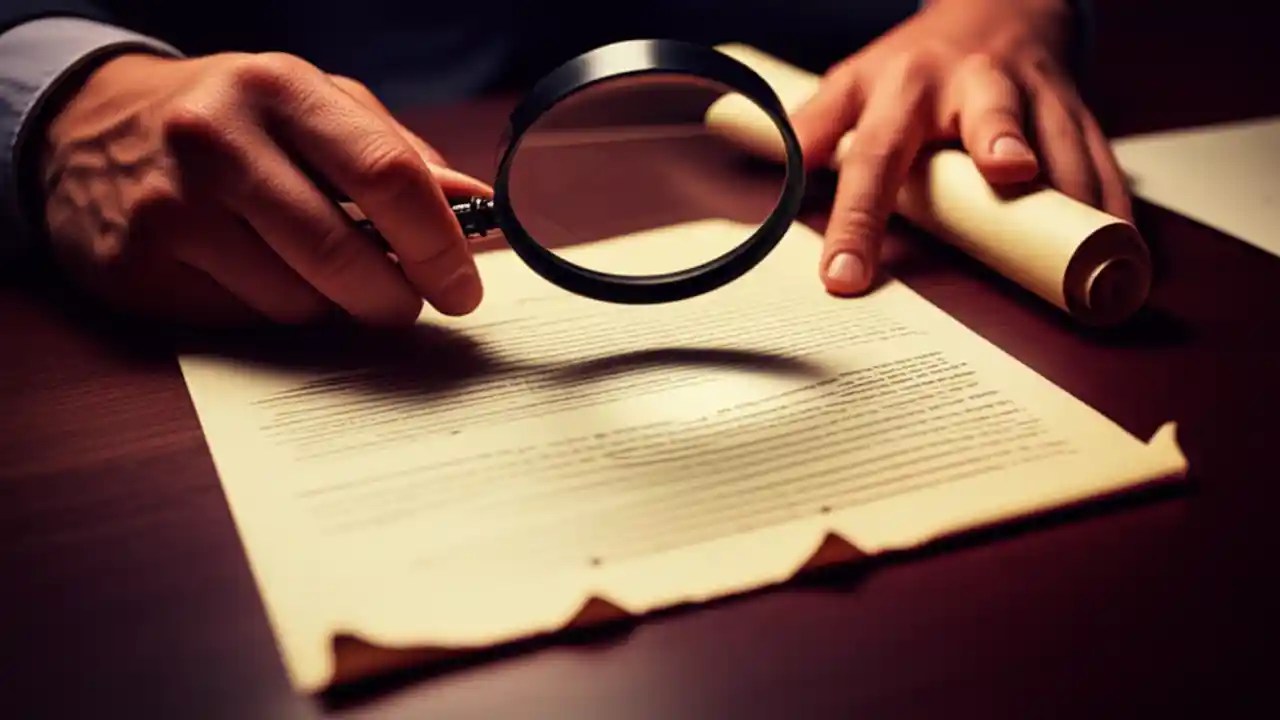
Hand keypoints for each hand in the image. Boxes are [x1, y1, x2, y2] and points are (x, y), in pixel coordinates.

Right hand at [39, 51, 491, 325]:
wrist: (87, 129)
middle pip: (343, 253)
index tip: (463, 286)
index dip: (439, 245)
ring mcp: (171, 204)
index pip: (389, 176)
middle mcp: (218, 139)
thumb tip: (472, 206)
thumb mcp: (312, 106)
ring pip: (297, 301)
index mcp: (280, 89)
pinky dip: (272, 312)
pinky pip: (245, 320)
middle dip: (394, 297)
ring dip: (331, 307)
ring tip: (318, 276)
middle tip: (407, 305)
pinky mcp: (140, 263)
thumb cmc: (230, 120)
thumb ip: (394, 151)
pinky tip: (257, 277)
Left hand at [791, 0, 1131, 295]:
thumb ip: (813, 127)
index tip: (845, 278)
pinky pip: (1101, 156)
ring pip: (1060, 137)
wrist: (998, 8)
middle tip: (1009, 170)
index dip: (858, 218)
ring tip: (1089, 251)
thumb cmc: (915, 65)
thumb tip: (770, 175)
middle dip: (1000, 134)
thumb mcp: (852, 83)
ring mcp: (1032, 94)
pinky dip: (1114, 203)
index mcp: (905, 89)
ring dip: (1074, 187)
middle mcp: (973, 85)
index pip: (874, 157)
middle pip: (988, 110)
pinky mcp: (1077, 110)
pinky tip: (1126, 249)